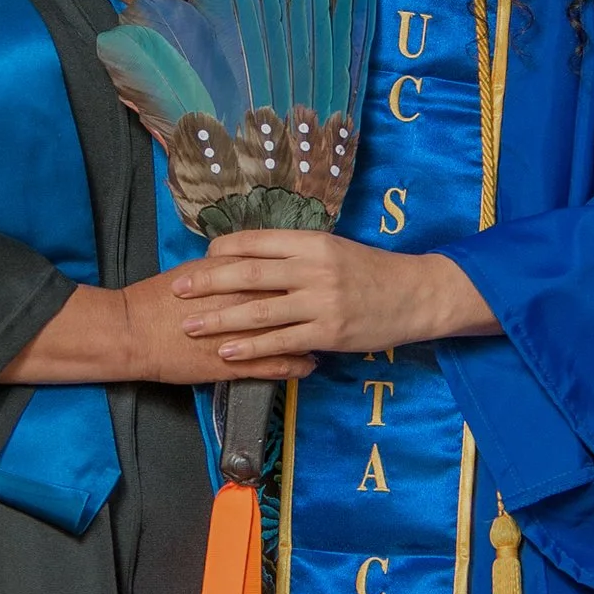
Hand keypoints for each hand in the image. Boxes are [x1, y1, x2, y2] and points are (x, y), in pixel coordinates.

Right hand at [123, 264, 315, 385]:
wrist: (133, 331)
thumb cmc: (161, 298)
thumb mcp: (198, 270)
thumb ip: (230, 264)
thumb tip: (253, 258)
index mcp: (236, 275)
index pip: (283, 270)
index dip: (307, 273)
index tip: (324, 275)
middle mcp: (244, 303)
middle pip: (294, 300)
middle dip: (318, 304)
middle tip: (338, 303)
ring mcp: (242, 335)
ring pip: (290, 335)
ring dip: (312, 337)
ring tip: (328, 337)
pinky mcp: (233, 364)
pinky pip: (275, 366)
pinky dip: (296, 366)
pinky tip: (309, 365)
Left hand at [175, 230, 497, 360]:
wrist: (415, 296)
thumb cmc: (371, 272)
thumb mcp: (334, 249)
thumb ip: (297, 254)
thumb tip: (253, 256)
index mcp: (312, 242)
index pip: (257, 242)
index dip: (223, 250)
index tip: (200, 259)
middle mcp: (313, 268)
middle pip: (249, 273)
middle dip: (208, 282)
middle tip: (178, 289)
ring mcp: (320, 301)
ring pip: (259, 310)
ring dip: (220, 318)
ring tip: (190, 325)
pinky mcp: (328, 333)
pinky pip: (280, 342)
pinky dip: (251, 348)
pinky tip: (226, 352)